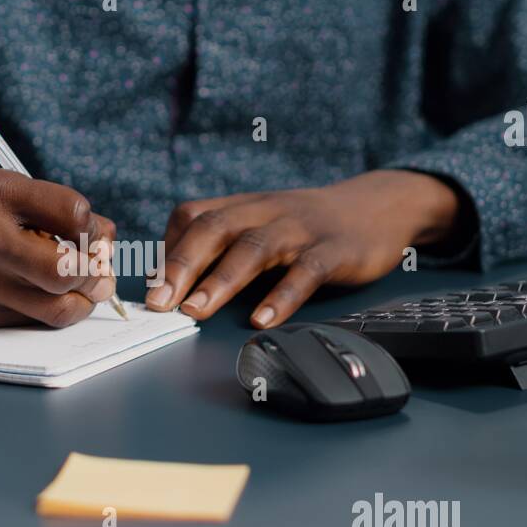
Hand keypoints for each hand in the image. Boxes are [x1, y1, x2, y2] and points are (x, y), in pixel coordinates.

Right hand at [0, 169, 116, 326]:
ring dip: (84, 302)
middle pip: (65, 268)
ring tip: (84, 291)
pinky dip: (57, 313)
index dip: (95, 228)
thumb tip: (107, 250)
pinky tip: (54, 300)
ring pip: (56, 306)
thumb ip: (54, 214)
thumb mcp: (5, 192)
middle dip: (94, 274)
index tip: (89, 233)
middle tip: (98, 274)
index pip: (75, 213)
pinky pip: (35, 321)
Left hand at [147, 170, 460, 326]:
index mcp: (242, 206)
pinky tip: (261, 320)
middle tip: (159, 302)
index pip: (192, 217)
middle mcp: (265, 212)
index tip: (149, 287)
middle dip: (181, 265)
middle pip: (214, 229)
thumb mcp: (260, 224)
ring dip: (221, 280)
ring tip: (196, 311)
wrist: (378, 207)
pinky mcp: (333, 250)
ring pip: (254, 249)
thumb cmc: (306, 225)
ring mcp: (300, 229)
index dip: (168, 250)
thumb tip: (171, 283)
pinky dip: (280, 296)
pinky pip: (303, 273)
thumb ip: (222, 246)